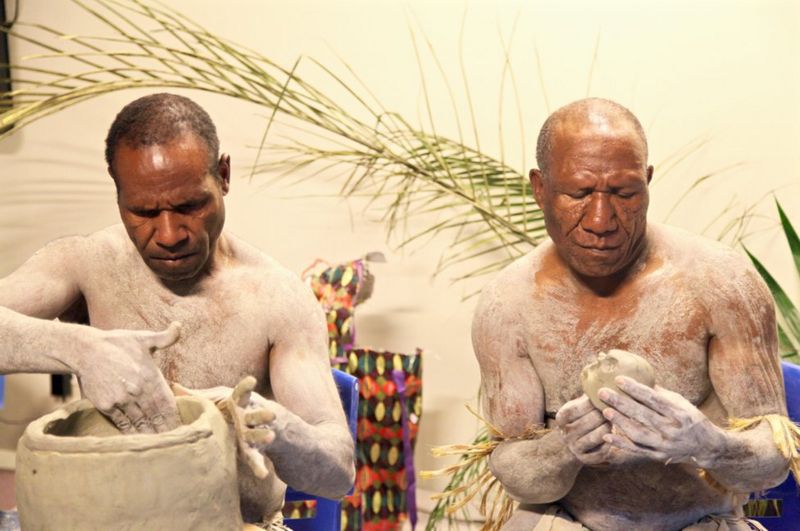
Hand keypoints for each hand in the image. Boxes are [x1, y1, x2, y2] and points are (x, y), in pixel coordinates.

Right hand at [76, 322, 180, 433]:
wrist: (85, 350)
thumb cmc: (117, 343)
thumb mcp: (143, 338)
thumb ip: (164, 337)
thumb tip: (179, 325)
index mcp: (150, 375)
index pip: (167, 402)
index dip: (175, 417)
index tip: (183, 428)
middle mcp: (137, 390)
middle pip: (156, 415)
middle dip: (166, 429)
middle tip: (176, 442)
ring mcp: (121, 399)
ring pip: (140, 422)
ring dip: (151, 434)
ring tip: (161, 445)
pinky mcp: (106, 406)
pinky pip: (122, 423)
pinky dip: (131, 433)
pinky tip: (139, 441)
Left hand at [174, 376, 277, 478]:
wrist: (248, 426)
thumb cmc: (227, 410)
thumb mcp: (215, 401)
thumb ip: (198, 396)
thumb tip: (174, 387)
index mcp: (238, 403)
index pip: (242, 393)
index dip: (246, 387)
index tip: (252, 381)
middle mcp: (247, 417)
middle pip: (256, 415)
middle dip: (263, 415)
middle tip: (271, 415)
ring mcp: (251, 434)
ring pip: (258, 435)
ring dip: (264, 436)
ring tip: (271, 437)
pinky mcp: (251, 451)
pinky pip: (255, 459)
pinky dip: (259, 466)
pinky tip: (263, 474)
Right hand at [555, 394, 612, 464]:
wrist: (571, 443)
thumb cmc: (581, 417)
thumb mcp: (578, 405)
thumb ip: (588, 395)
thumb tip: (604, 376)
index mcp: (561, 418)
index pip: (575, 409)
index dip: (590, 403)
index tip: (602, 397)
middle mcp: (566, 434)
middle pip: (588, 422)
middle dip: (603, 414)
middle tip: (613, 408)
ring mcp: (575, 448)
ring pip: (597, 436)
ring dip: (608, 427)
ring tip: (613, 420)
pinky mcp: (586, 460)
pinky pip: (603, 451)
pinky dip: (610, 443)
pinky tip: (614, 436)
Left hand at [598, 376, 726, 466]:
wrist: (707, 447)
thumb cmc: (691, 419)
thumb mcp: (681, 403)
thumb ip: (659, 393)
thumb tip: (637, 377)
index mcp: (679, 413)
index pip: (654, 399)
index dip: (635, 389)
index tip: (618, 379)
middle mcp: (672, 430)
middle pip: (643, 415)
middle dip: (621, 403)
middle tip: (603, 393)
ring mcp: (665, 445)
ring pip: (638, 433)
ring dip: (620, 422)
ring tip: (604, 411)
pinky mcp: (659, 456)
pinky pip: (637, 450)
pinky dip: (621, 444)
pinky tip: (607, 435)